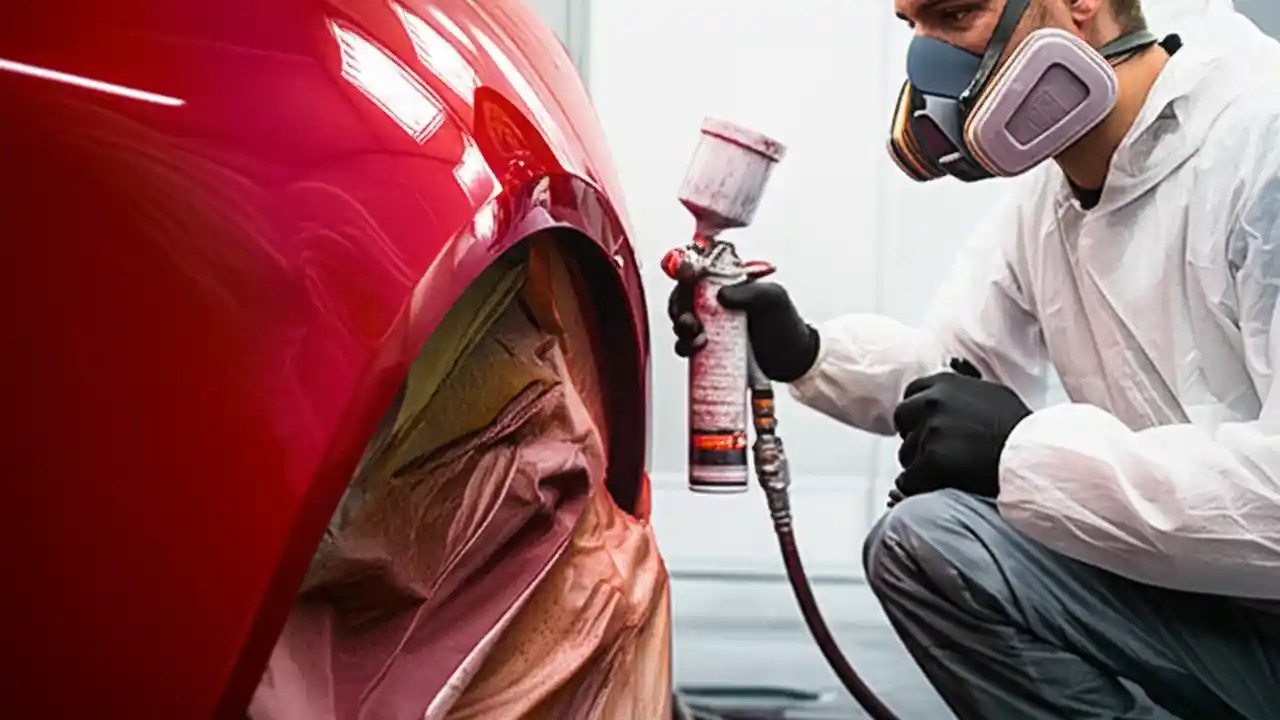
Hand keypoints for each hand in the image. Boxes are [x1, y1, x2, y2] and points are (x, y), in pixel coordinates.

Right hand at [668, 280, 819, 382]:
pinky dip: (684, 347)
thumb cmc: (786, 324)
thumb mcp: (773, 300)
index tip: (684, 281)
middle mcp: (715, 301)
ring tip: (698, 340)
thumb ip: (751, 292)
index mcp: (729, 282)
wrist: (793, 360)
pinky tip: (697, 350)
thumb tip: (722, 295)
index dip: (684, 273)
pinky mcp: (709, 347)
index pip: (697, 271)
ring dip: (680, 330)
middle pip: (682, 298)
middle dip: (679, 308)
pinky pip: (687, 344)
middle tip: (689, 322)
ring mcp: (711, 325)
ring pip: (681, 322)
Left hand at [891, 366, 1030, 499]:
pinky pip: (908, 479)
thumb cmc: (1018, 430)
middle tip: (934, 451)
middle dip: (913, 435)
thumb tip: (949, 376)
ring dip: (919, 463)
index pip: (912, 393)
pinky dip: (919, 486)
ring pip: (905, 453)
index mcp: (946, 383)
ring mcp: (931, 430)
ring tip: (948, 470)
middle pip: (902, 419)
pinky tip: (937, 486)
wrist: (1032, 458)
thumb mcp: (991, 394)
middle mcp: (934, 401)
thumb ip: (962, 389)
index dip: (918, 413)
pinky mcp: (931, 459)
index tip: (928, 427)